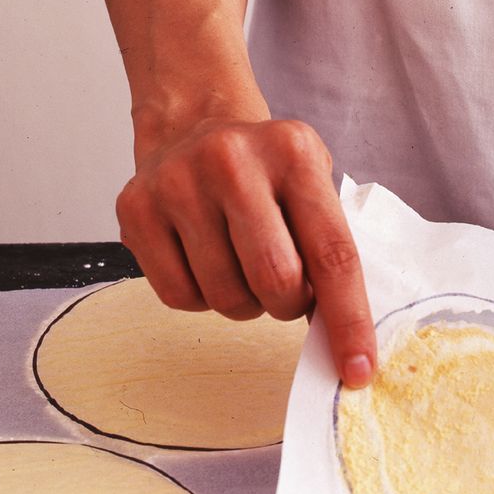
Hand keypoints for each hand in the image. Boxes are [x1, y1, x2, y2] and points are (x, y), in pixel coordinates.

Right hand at [116, 115, 375, 387]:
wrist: (191, 124)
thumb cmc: (265, 173)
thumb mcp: (312, 187)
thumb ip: (329, 252)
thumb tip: (342, 339)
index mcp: (294, 152)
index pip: (333, 254)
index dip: (349, 320)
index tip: (357, 370)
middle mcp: (233, 159)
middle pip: (276, 281)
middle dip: (288, 306)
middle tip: (284, 289)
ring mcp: (177, 182)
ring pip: (226, 297)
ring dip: (244, 303)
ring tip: (241, 266)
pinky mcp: (135, 208)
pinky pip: (178, 296)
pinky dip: (201, 299)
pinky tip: (204, 262)